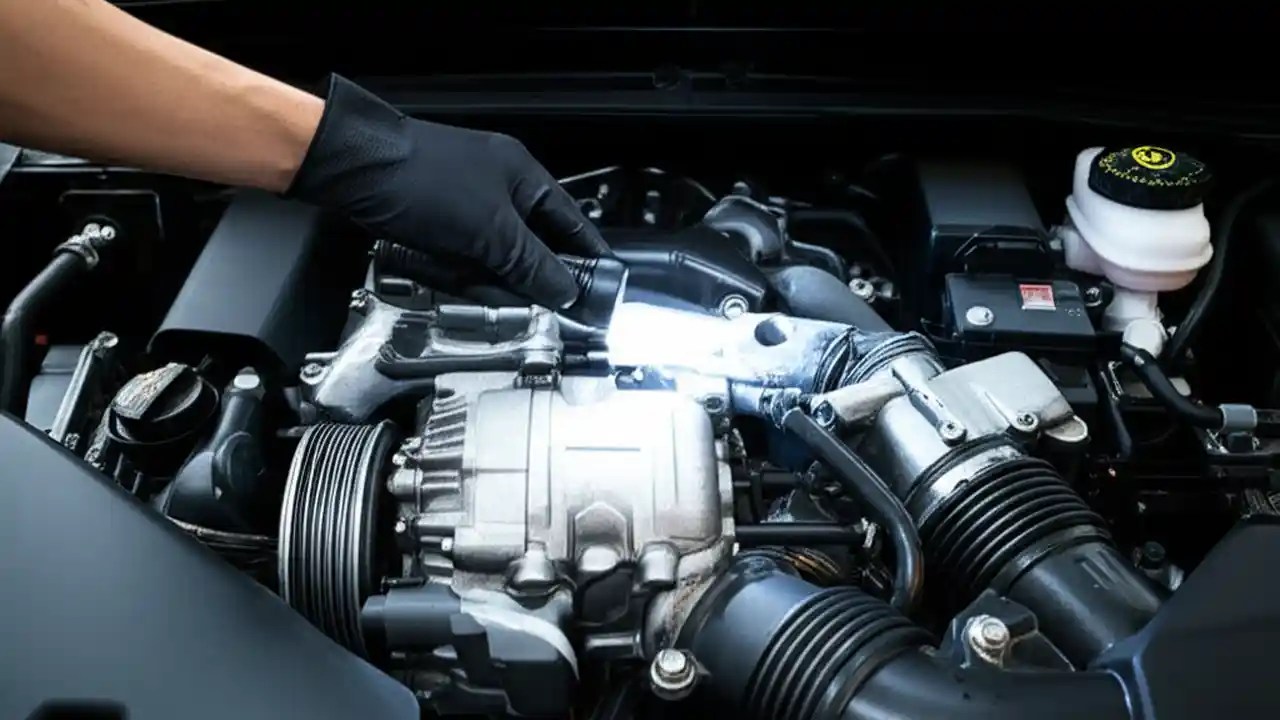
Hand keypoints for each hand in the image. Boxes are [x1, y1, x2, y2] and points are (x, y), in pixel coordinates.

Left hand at [287, 75, 608, 308]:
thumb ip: (534, 265)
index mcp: (524, 176)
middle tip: (531, 303)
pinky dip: (459, 273)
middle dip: (526, 277)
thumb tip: (566, 291)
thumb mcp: (491, 232)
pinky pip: (462, 257)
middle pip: (532, 247)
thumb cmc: (421, 179)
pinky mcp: (436, 220)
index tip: (597, 291)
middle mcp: (499, 187)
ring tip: (476, 288)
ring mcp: (466, 203)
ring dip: (488, 278)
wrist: (353, 169)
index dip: (587, 260)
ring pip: (494, 257)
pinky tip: (448, 278)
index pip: (572, 224)